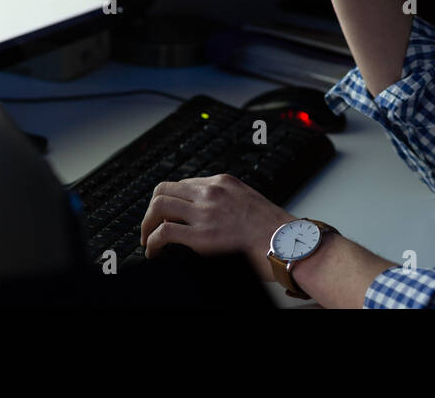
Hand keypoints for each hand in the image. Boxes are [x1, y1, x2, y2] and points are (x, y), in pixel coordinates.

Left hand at [139, 174, 292, 283]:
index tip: (166, 214)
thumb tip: (209, 216)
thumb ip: (227, 202)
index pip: (183, 183)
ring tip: (147, 239)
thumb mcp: (249, 201)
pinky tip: (154, 251)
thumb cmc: (276, 230)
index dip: (171, 201)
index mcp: (222, 182)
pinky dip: (152, 243)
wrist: (288, 244)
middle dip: (152, 209)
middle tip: (149, 225)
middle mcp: (210, 192)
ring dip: (147, 224)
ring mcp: (205, 213)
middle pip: (164, 189)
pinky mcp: (201, 236)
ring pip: (158, 207)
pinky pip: (164, 233)